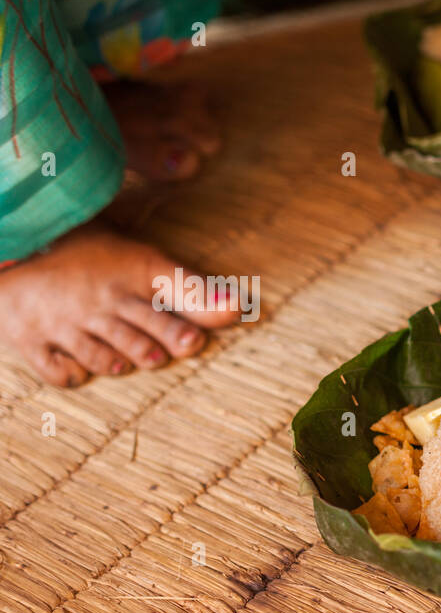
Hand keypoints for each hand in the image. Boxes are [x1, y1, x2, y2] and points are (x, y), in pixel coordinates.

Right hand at [0, 226, 242, 385]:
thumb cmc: (68, 239)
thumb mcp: (124, 242)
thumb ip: (179, 277)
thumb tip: (239, 304)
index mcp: (129, 266)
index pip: (178, 286)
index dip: (208, 302)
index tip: (235, 309)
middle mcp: (100, 297)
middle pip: (147, 328)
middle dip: (171, 338)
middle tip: (188, 345)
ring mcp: (63, 321)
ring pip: (108, 355)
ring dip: (127, 359)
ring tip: (145, 360)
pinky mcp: (29, 339)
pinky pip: (61, 371)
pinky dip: (74, 373)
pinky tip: (83, 366)